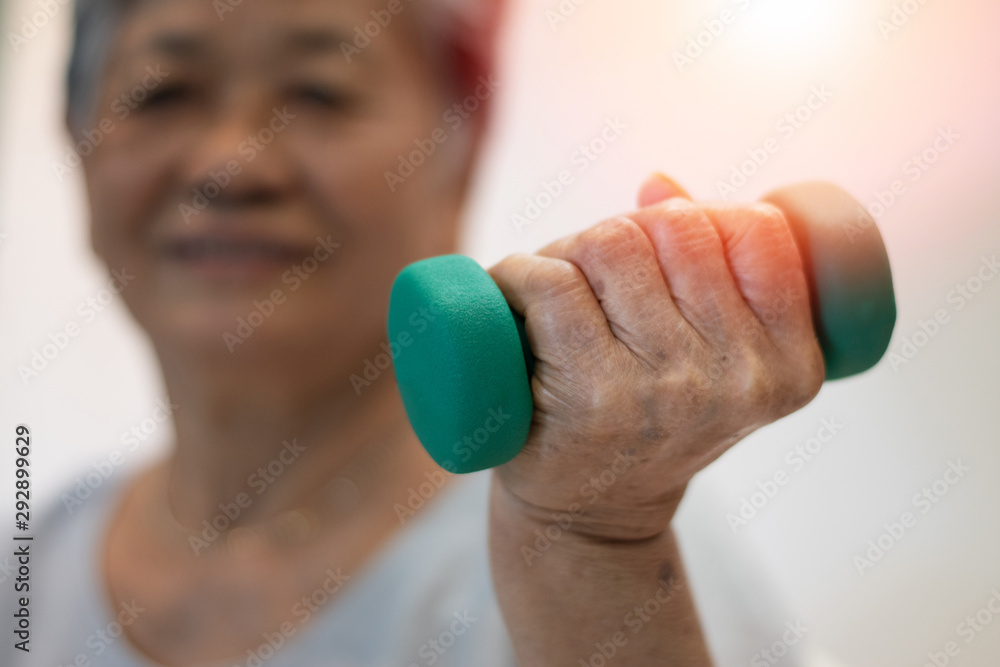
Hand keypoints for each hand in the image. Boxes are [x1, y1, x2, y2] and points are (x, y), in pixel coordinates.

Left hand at [488, 174, 825, 540]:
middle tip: (596, 276)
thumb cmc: (646, 417)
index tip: (662, 249)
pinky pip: (551, 282)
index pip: (756, 230)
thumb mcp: (708, 356)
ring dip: (568, 251)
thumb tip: (655, 181)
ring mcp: (667, 388)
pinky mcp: (593, 393)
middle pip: (674, 227)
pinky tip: (513, 293)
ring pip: (610, 243)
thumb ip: (705, 267)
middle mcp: (739, 378)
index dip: (700, 219)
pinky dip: (518, 273)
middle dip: (625, 233)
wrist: (591, 511)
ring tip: (557, 291)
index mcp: (790, 363)